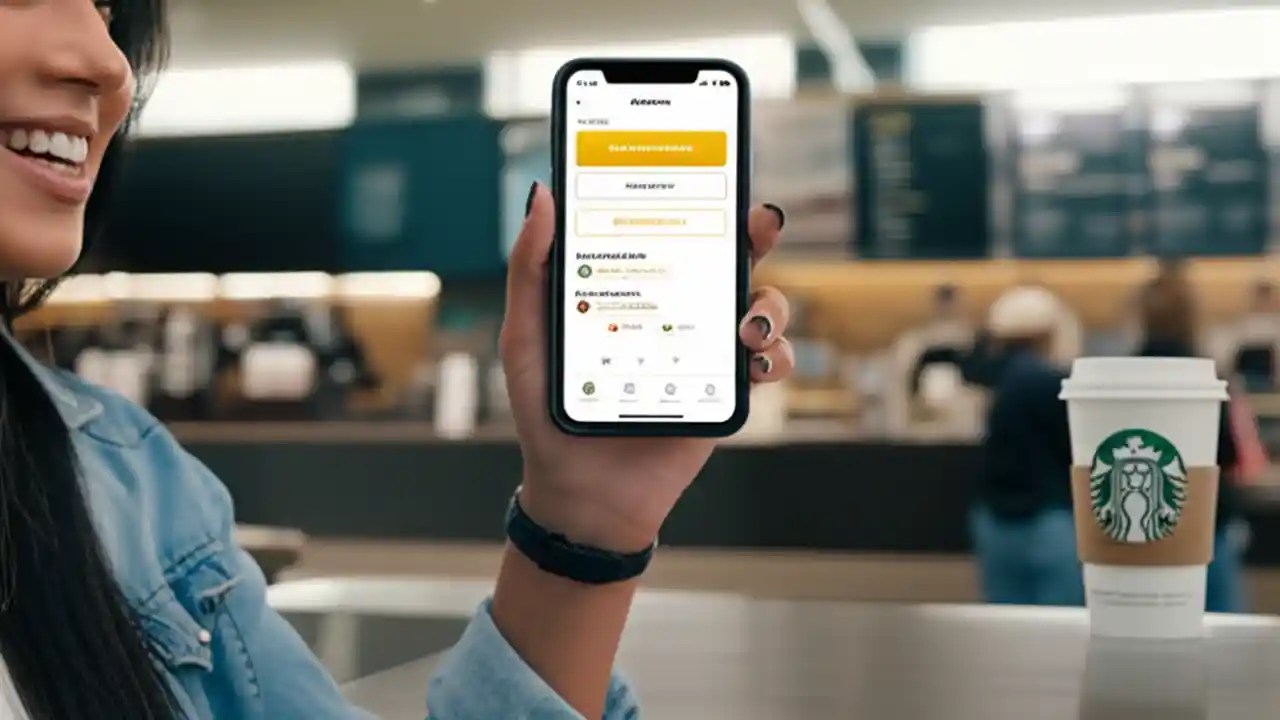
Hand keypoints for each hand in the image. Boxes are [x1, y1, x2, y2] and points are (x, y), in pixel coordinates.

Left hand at [499, 183, 792, 551]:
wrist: (579, 490)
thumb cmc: (547, 410)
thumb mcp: (527, 335)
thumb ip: (530, 268)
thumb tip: (542, 194)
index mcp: (636, 288)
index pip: (674, 230)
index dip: (702, 199)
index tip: (718, 174)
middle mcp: (679, 311)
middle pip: (731, 258)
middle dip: (756, 233)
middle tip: (760, 223)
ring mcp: (708, 350)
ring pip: (763, 306)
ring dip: (770, 302)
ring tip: (744, 323)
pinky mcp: (728, 391)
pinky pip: (771, 362)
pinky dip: (775, 355)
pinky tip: (754, 360)